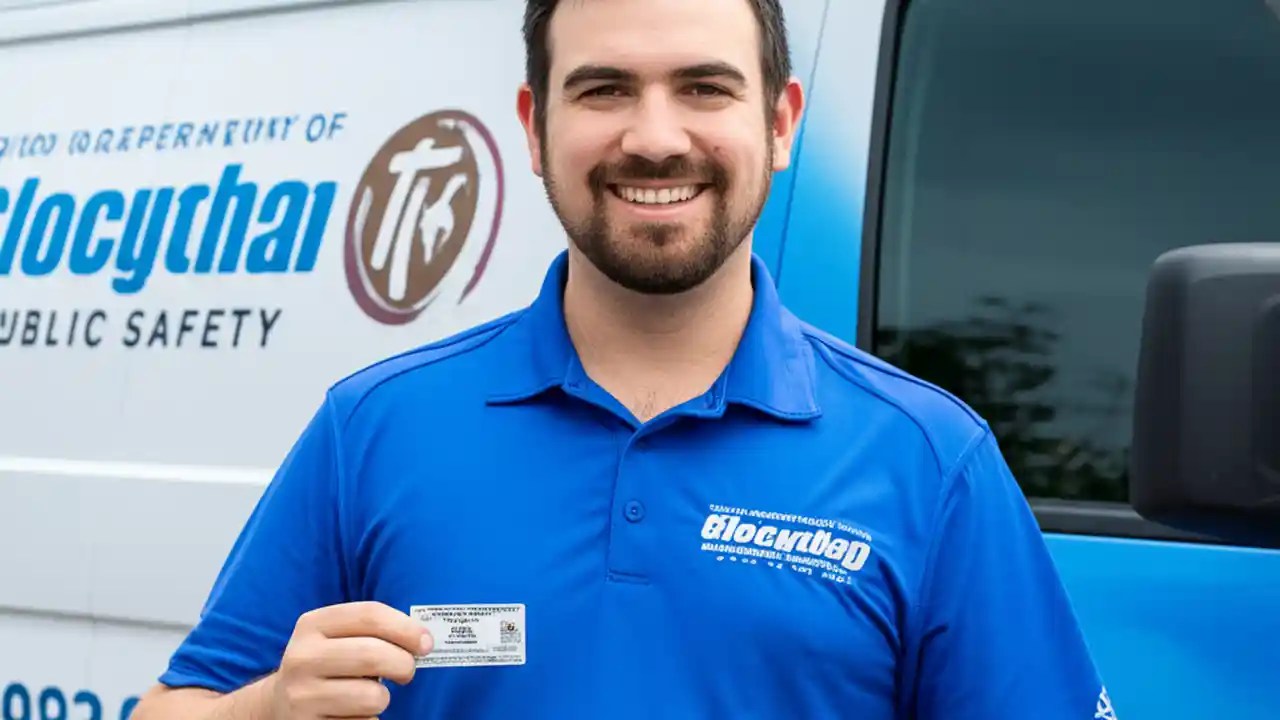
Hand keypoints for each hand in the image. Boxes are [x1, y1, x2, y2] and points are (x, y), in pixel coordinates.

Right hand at [268, 601, 431, 718]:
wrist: (280, 704)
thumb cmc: (327, 664)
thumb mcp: (337, 637)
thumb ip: (374, 631)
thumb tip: (425, 640)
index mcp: (312, 625)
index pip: (370, 615)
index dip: (407, 628)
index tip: (426, 644)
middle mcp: (302, 658)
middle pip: (374, 654)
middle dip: (404, 665)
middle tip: (407, 671)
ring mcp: (302, 696)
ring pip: (373, 696)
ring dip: (383, 697)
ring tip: (371, 694)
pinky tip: (353, 714)